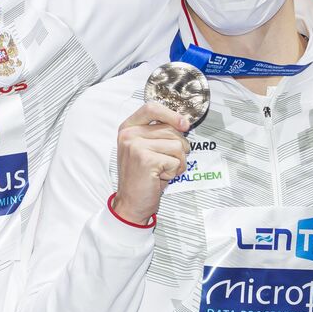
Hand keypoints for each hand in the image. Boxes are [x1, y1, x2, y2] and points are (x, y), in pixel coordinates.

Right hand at [112, 102, 190, 224]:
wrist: (130, 203)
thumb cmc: (141, 179)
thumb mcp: (145, 149)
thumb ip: (158, 133)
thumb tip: (183, 122)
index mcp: (128, 128)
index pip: (151, 108)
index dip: (171, 114)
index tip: (184, 124)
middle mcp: (129, 135)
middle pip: (171, 129)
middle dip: (178, 148)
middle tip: (164, 162)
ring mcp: (136, 146)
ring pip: (177, 145)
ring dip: (177, 162)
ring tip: (161, 171)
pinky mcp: (146, 159)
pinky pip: (176, 161)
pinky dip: (173, 172)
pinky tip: (159, 178)